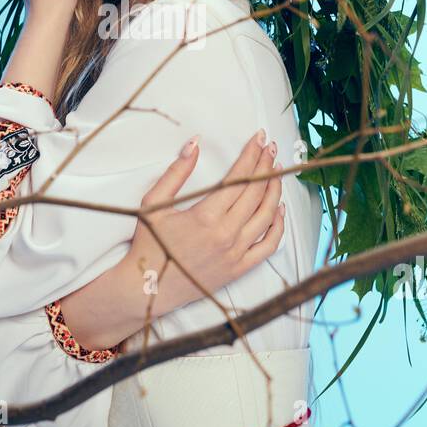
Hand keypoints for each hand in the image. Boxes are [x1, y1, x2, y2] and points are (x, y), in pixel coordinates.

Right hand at [126, 130, 286, 314]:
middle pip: (256, 192)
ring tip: (276, 172)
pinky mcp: (239, 269)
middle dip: (265, 165)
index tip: (259, 138)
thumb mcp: (154, 202)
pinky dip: (278, 226)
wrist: (148, 287)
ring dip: (275, 190)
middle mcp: (226, 235)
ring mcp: (235, 253)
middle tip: (270, 148)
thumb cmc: (149, 244)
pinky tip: (279, 209)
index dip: (251, 155)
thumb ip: (176, 172)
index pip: (239, 178)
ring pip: (267, 216)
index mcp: (206, 217)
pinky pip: (269, 246)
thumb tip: (195, 143)